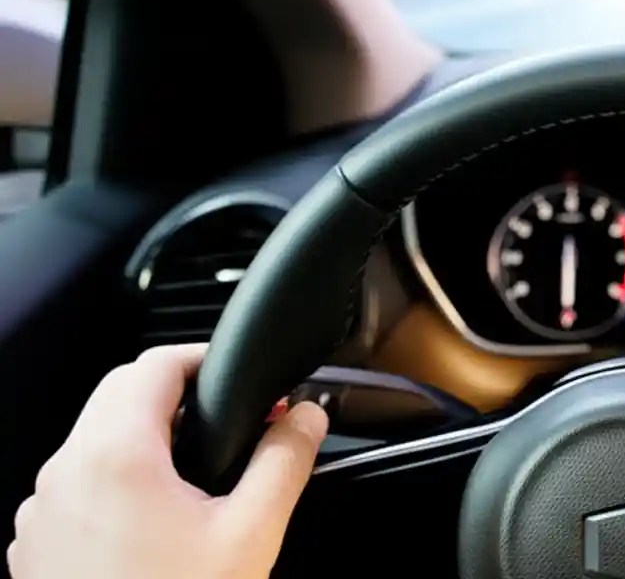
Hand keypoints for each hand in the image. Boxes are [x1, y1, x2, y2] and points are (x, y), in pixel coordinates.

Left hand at [7, 344, 328, 578]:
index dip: (204, 358)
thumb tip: (307, 419)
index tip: (238, 376)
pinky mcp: (36, 548)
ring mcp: (41, 514)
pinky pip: (77, 488)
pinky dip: (118, 482)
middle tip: (230, 422)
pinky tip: (159, 525)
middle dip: (178, 397)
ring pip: (95, 443)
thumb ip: (284, 461)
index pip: (154, 364)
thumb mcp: (251, 533)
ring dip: (147, 440)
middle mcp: (64, 475)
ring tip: (199, 480)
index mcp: (114, 457)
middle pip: (119, 396)